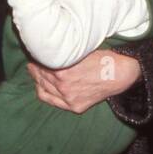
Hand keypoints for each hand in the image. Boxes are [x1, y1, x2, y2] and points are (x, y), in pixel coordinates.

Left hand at [27, 48, 141, 112]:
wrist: (120, 74)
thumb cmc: (102, 58)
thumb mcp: (81, 49)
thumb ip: (64, 51)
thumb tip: (49, 47)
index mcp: (63, 69)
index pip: (41, 62)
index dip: (36, 57)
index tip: (34, 52)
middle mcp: (63, 85)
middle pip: (40, 75)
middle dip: (35, 67)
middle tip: (32, 61)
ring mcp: (68, 97)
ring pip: (43, 88)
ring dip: (37, 79)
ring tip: (34, 72)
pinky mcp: (73, 106)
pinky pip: (50, 100)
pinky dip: (43, 92)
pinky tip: (40, 86)